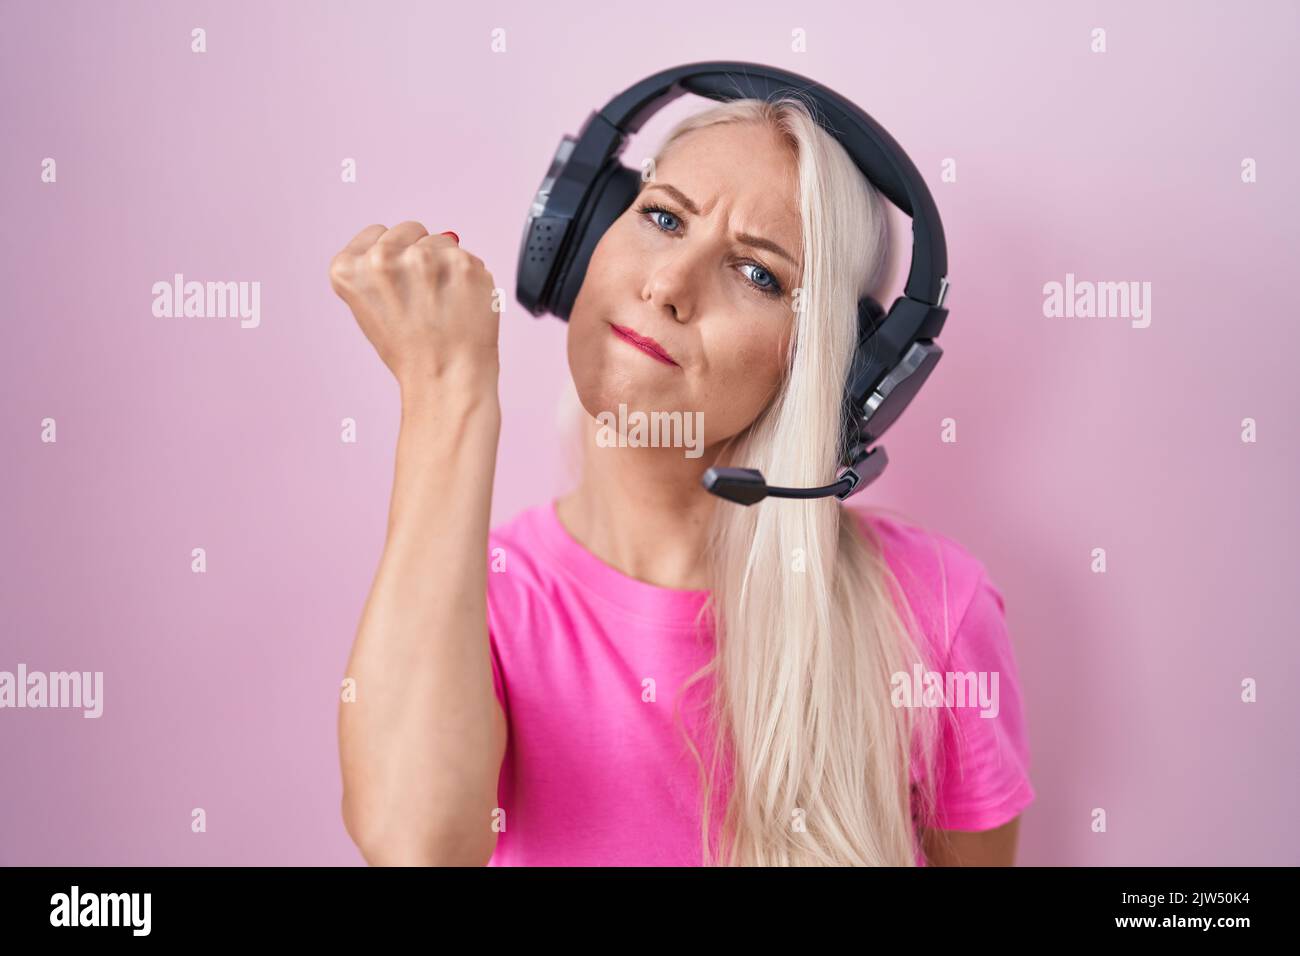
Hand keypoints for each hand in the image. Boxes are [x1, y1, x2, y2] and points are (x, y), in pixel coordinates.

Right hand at [329, 222, 499, 388]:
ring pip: (440, 241)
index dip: (392, 258)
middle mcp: (382, 258)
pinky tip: (461, 304)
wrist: (446, 378)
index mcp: (349, 268)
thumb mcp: (370, 309)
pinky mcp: (462, 263)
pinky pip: (466, 257)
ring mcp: (425, 258)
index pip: (376, 233)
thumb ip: (376, 270)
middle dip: (418, 255)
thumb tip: (410, 241)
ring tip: (442, 304)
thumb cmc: (409, 351)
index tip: (398, 285)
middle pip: (409, 229)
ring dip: (445, 266)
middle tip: (423, 297)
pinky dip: (468, 278)